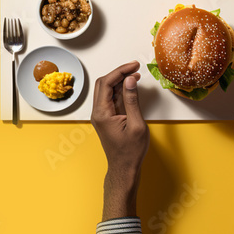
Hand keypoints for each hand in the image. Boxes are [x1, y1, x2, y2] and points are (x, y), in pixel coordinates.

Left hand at [91, 61, 148, 219]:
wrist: (124, 168)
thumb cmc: (131, 151)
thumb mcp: (136, 124)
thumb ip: (132, 100)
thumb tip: (130, 80)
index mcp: (102, 113)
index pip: (107, 83)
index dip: (121, 71)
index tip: (135, 65)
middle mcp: (97, 112)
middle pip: (104, 83)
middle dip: (119, 73)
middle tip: (135, 68)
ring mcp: (100, 115)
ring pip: (106, 90)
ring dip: (119, 80)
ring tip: (135, 76)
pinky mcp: (105, 118)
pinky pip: (110, 98)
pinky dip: (119, 90)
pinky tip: (130, 87)